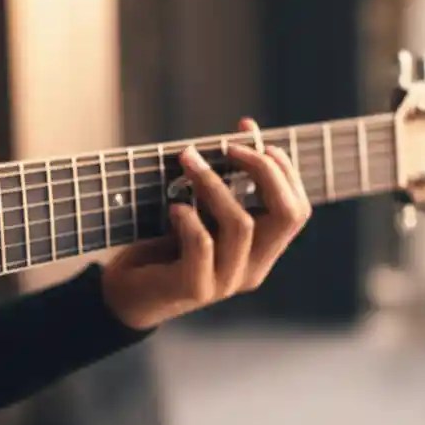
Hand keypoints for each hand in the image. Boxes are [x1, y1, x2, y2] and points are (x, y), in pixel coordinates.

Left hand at [102, 118, 310, 329]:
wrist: (128, 295)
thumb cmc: (165, 245)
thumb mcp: (201, 211)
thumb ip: (225, 181)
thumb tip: (245, 129)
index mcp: (262, 251)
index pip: (297, 209)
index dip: (282, 168)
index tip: (248, 136)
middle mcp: (253, 269)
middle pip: (288, 215)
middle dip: (263, 170)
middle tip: (228, 146)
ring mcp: (226, 282)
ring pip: (242, 224)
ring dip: (214, 183)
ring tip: (187, 163)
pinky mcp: (195, 288)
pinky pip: (202, 244)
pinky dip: (188, 217)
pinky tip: (173, 207)